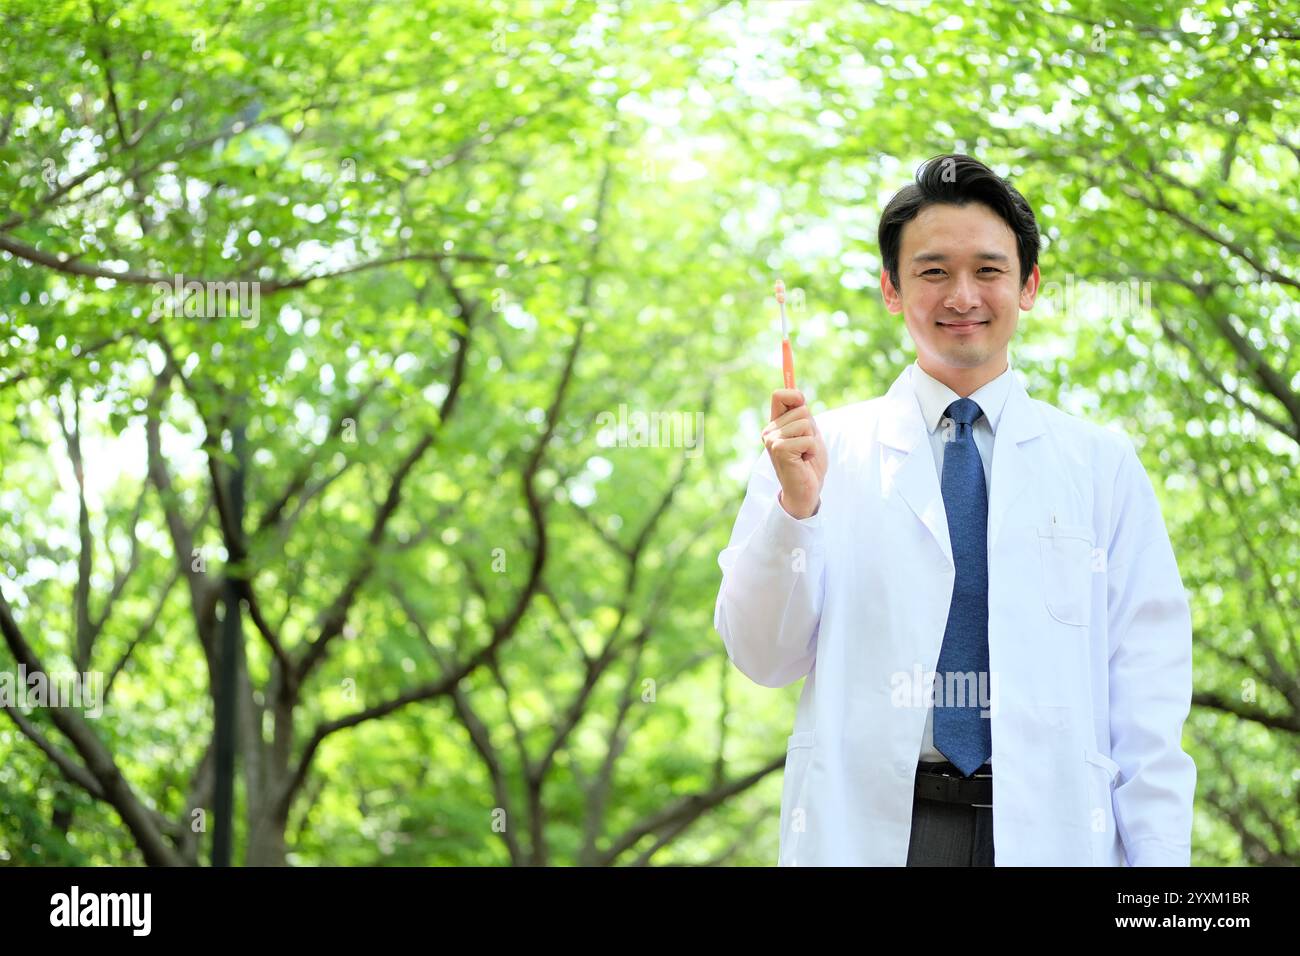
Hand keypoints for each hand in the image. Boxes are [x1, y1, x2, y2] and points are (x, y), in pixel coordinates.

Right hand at [762, 388, 826, 518]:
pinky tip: (804, 461)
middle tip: (805, 447)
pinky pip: (807, 439)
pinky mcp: (779, 449)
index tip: (803, 405)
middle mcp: (769, 430)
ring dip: (812, 441)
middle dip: (811, 428)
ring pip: (805, 423)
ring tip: (804, 455)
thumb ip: (803, 416)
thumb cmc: (808, 463)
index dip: (795, 396)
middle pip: (801, 409)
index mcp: (775, 424)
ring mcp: (772, 440)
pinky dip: (812, 450)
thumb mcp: (809, 433)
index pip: (779, 395)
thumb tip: (799, 395)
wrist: (806, 491)